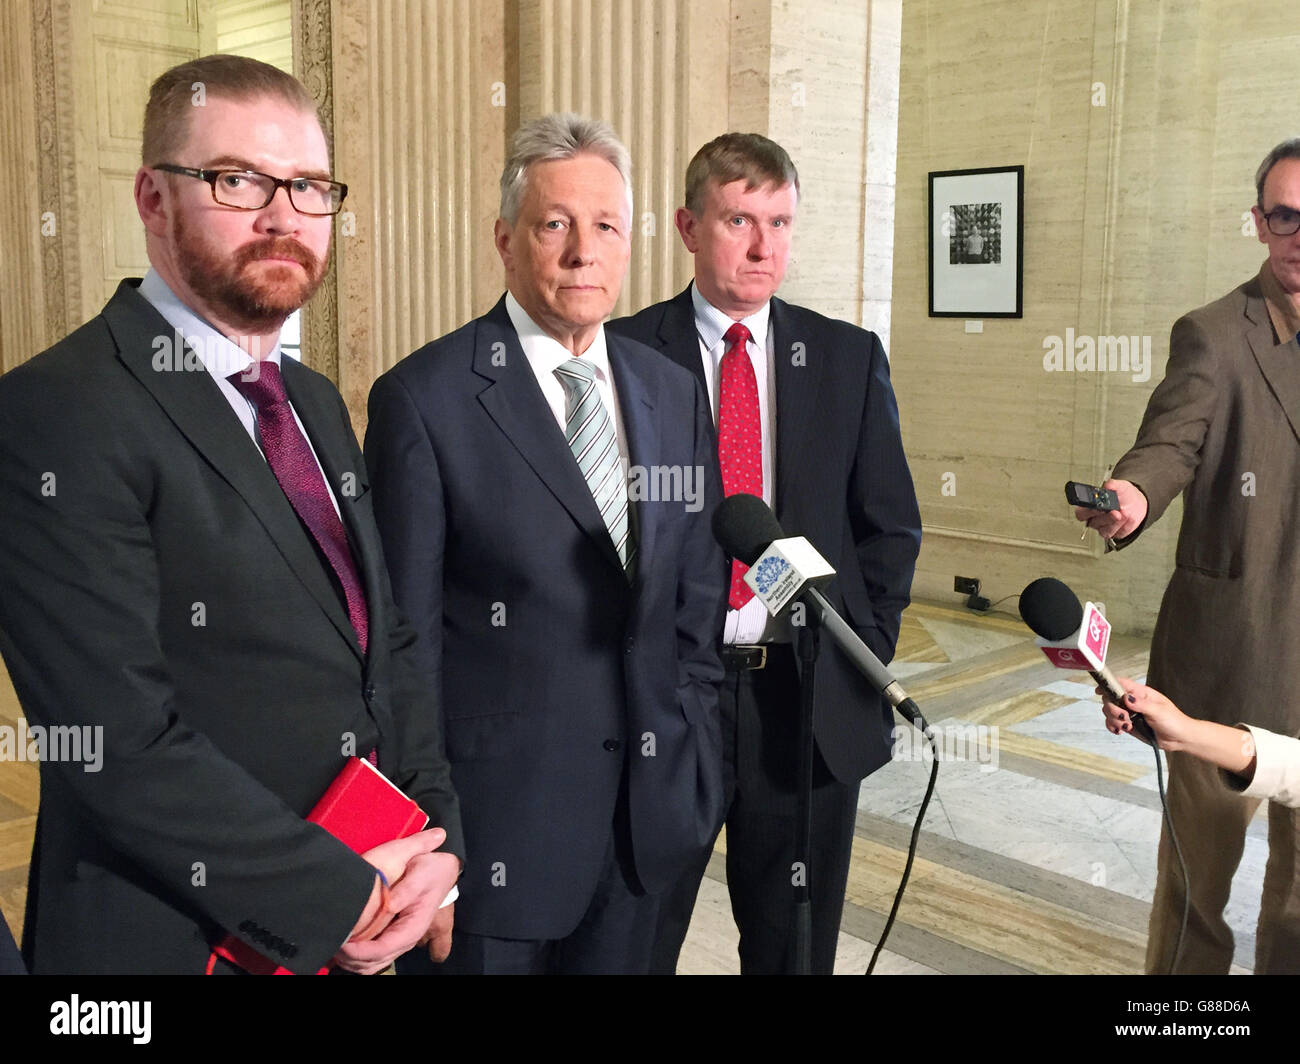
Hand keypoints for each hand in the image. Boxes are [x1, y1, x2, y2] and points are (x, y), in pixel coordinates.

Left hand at [332, 830, 457, 974]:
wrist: (441, 869)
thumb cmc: (430, 870)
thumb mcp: (421, 873)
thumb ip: (405, 890)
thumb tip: (388, 904)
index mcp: (413, 928)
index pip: (383, 950)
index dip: (360, 952)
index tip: (342, 942)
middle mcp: (405, 940)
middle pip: (373, 964)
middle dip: (349, 959)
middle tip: (332, 943)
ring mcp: (397, 940)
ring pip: (369, 966)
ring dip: (350, 961)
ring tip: (333, 945)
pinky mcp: (390, 937)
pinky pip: (370, 959)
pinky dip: (353, 958)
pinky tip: (341, 945)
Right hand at [1073, 478, 1146, 539]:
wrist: (1136, 503)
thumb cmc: (1124, 495)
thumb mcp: (1119, 486)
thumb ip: (1112, 484)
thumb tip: (1107, 485)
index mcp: (1089, 506)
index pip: (1081, 513)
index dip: (1087, 512)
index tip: (1097, 508)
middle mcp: (1094, 519)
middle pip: (1093, 523)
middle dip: (1105, 518)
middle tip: (1114, 512)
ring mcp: (1103, 527)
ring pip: (1105, 531)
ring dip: (1115, 523)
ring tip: (1123, 514)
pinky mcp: (1114, 533)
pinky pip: (1117, 533)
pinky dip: (1124, 526)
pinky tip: (1128, 518)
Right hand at [1097, 677, 1191, 747]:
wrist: (1179, 738)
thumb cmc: (1174, 721)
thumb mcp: (1159, 711)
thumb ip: (1141, 704)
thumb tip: (1126, 697)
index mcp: (1141, 693)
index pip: (1121, 683)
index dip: (1108, 684)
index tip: (1099, 691)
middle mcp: (1133, 702)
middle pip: (1110, 699)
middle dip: (1113, 709)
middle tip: (1125, 717)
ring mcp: (1130, 713)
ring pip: (1110, 712)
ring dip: (1114, 720)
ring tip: (1128, 726)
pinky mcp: (1128, 724)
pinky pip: (1113, 723)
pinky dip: (1112, 727)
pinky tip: (1121, 730)